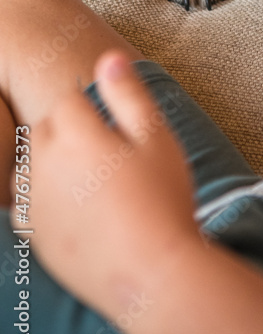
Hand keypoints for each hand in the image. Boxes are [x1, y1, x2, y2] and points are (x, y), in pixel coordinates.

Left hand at [28, 51, 200, 323]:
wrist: (151, 275)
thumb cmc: (162, 200)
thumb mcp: (156, 137)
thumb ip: (129, 94)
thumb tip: (109, 58)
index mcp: (75, 133)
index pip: (70, 99)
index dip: (96, 106)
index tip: (118, 124)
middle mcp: (44, 165)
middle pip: (45, 128)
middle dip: (70, 128)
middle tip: (109, 149)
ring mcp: (34, 204)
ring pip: (33, 164)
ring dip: (55, 161)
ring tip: (94, 177)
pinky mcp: (34, 237)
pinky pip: (29, 203)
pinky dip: (47, 197)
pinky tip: (79, 208)